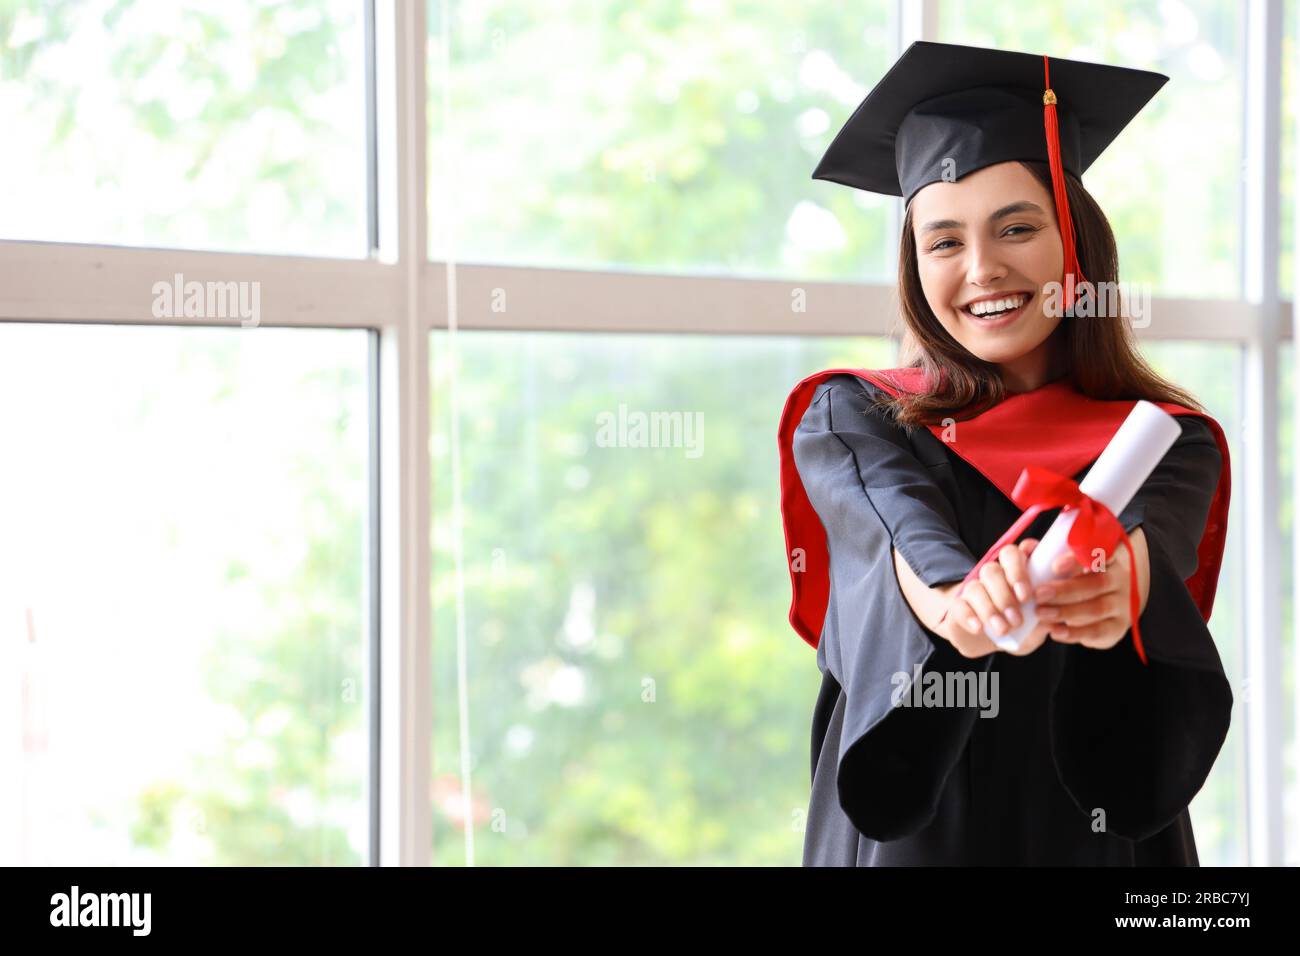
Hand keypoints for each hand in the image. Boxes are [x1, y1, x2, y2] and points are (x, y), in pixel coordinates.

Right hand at [936, 538, 1054, 658]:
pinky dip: (970, 616)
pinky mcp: (958, 604)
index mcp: (1016, 572)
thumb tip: (1051, 615)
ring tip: (1003, 629)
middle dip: (1005, 593)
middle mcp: (994, 575)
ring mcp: (974, 588)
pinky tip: (979, 628)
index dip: (1020, 567)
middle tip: (1017, 618)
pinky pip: (959, 605)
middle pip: (993, 569)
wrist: (989, 641)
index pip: (1014, 554)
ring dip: (990, 609)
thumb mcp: (1037, 626)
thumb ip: (1045, 618)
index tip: (1027, 593)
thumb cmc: (1020, 628)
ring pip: (976, 587)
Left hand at [1036, 528, 1148, 650]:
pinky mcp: (1117, 628)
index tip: (1054, 566)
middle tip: (1038, 594)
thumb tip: (1030, 551)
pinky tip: (1054, 631)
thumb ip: (1060, 557)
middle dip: (1065, 590)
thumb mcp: (1076, 563)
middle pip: (1097, 583)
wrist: (1110, 604)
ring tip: (1040, 613)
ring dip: (1066, 612)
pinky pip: (1097, 631)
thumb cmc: (1082, 578)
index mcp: (1110, 557)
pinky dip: (1074, 632)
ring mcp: (1123, 605)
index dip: (1078, 560)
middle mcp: (1121, 580)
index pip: (1100, 553)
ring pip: (1097, 608)